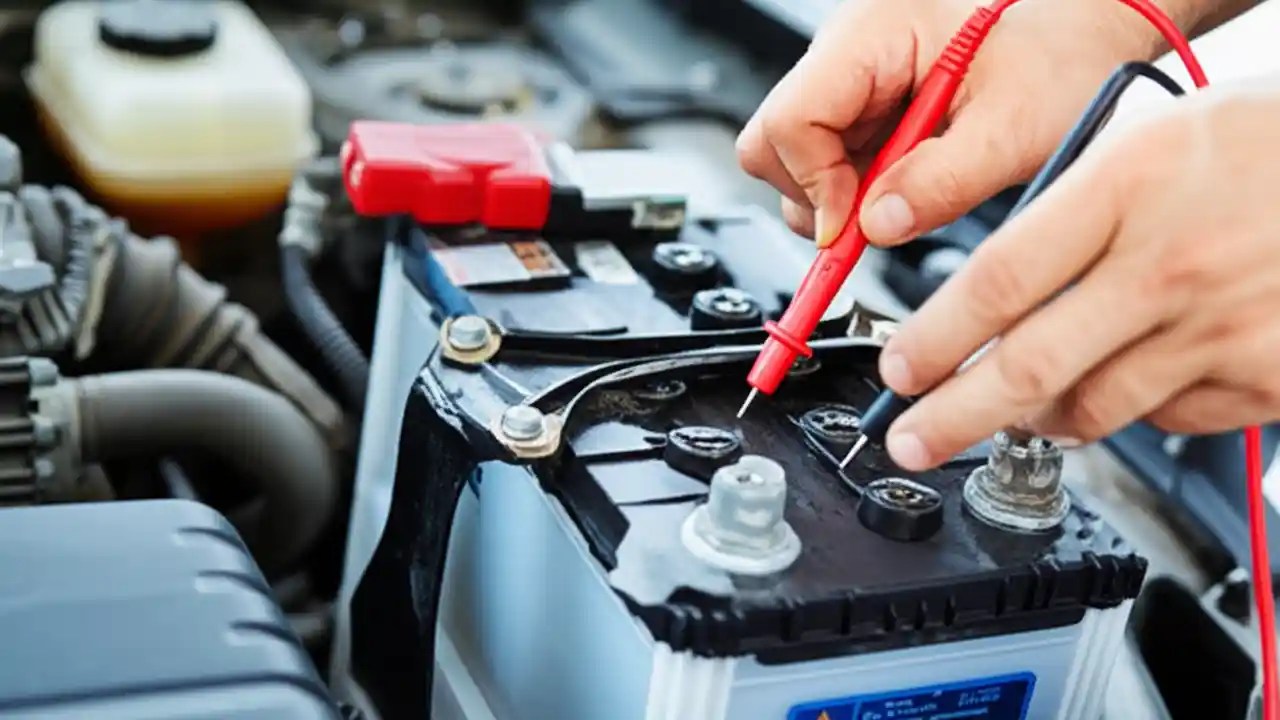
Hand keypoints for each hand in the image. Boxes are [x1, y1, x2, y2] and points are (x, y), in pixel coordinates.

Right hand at [736, 0, 1205, 247]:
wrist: (1101, 22)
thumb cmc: (1070, 45)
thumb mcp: (1013, 127)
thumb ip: (939, 183)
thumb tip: (875, 230)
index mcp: (871, 31)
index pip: (788, 121)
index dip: (812, 185)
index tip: (854, 227)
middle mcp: (849, 47)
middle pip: (775, 141)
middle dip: (817, 193)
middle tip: (878, 217)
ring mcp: (855, 73)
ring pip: (800, 155)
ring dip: (844, 192)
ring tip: (911, 191)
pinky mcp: (870, 99)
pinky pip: (836, 155)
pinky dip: (863, 184)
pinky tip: (913, 179)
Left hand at [878, 81, 1279, 470]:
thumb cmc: (1263, 146)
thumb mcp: (1154, 136)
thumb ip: (1072, 207)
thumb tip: (995, 282)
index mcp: (1129, 186)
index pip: (998, 281)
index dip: (933, 338)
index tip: (897, 368)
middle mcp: (1169, 264)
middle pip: (1029, 365)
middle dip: (950, 417)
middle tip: (910, 439)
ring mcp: (1221, 327)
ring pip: (1093, 407)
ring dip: (1034, 421)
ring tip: (1008, 417)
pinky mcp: (1265, 376)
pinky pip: (1167, 418)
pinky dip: (1129, 411)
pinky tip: (1120, 386)